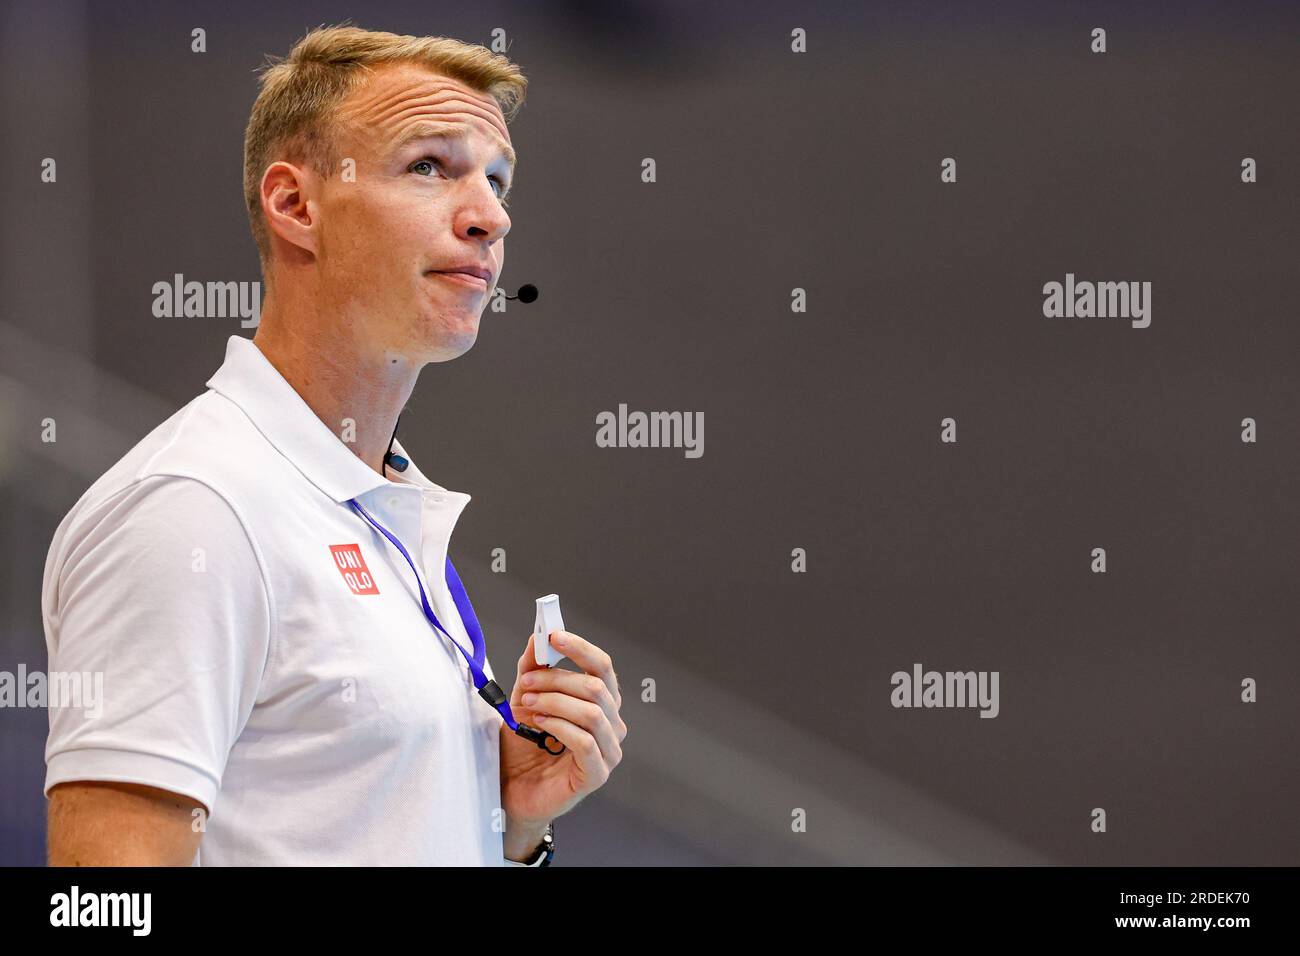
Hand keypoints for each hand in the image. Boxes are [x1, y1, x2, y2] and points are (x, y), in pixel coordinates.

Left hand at [499, 629, 626, 837]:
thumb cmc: (524, 745)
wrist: (512, 788)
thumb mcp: (524, 698)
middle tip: (528, 681)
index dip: (580, 649)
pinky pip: (586, 742)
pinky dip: (560, 726)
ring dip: (555, 702)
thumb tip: (538, 638)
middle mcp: (611, 723)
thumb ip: (533, 669)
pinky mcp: (597, 774)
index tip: (554, 637)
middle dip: (556, 679)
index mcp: (601, 701)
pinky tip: (540, 725)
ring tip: (529, 704)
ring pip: (591, 712)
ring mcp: (608, 750)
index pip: (602, 666)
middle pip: (595, 687)